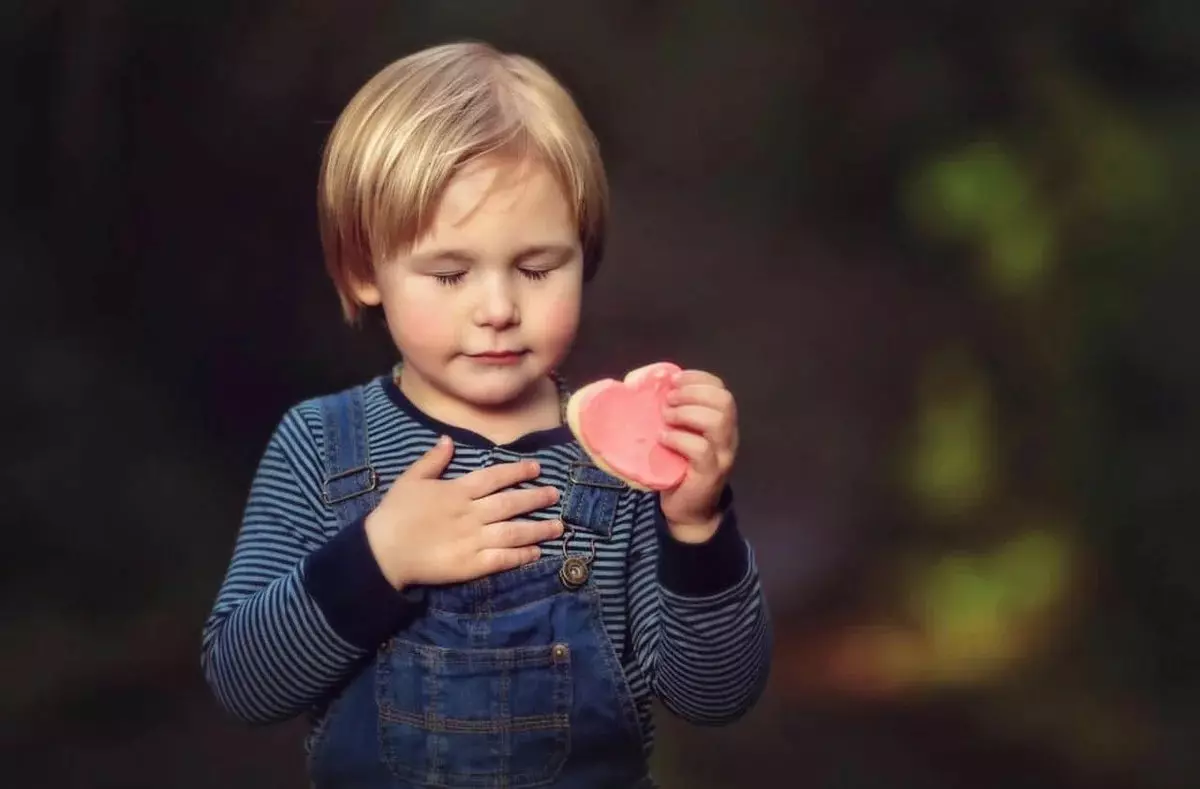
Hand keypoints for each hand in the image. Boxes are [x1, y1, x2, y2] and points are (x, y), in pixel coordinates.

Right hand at [363, 436, 563, 588]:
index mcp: (457, 491)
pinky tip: (536, 552)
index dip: (517, 471)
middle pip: (510, 503)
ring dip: (537, 529)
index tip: (537, 468)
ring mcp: (472, 540)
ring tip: (558, 526)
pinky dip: (521, 555)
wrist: (382, 552)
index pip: (494, 477)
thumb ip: (432, 460)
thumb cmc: (395, 513)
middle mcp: (470, 513)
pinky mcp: (470, 565)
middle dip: (535, 498)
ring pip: (513, 532)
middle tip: (555, 495)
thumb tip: (449, 440)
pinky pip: (502, 559)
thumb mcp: (410, 480)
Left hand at [658, 369, 738, 542]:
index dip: (698, 379)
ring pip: (716, 422)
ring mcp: (722, 455)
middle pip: (724, 401)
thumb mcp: (681, 436)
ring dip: (686, 413)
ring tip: (665, 418)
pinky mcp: (710, 473)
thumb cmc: (679, 468)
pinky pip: (700, 449)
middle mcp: (728, 436)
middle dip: (692, 393)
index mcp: (722, 423)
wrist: (688, 511)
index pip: (721, 390)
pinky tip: (663, 439)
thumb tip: (653, 387)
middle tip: (667, 400)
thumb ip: (676, 414)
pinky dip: (679, 439)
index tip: (673, 379)